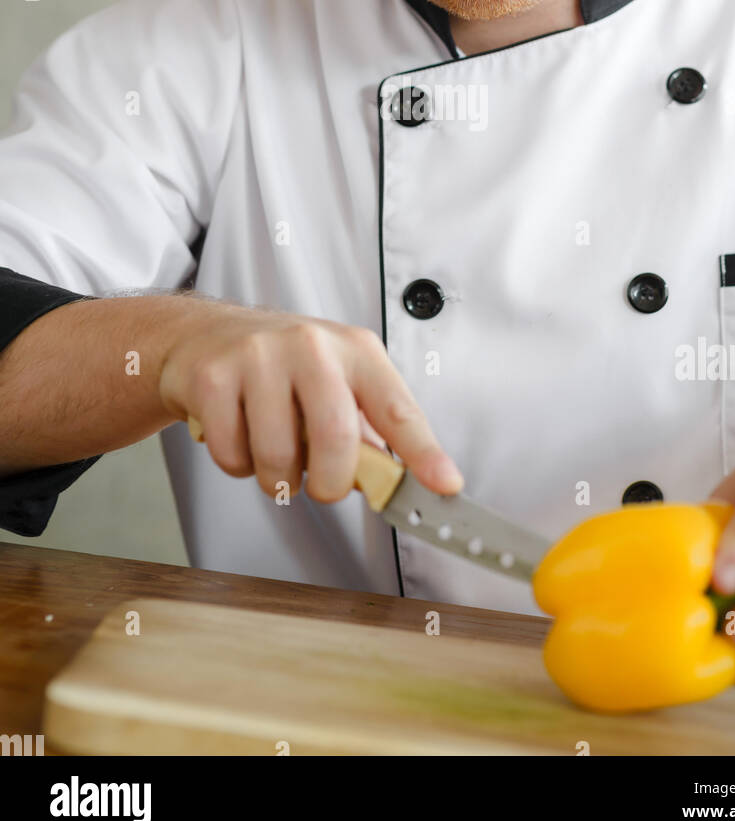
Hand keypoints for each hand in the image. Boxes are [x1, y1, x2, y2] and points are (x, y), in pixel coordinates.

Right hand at [158, 309, 462, 502]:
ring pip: (278, 457)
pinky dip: (237, 465)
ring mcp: (259, 357)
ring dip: (277, 478)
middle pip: (336, 438)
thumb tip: (402, 482)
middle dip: (329, 483)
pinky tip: (238, 435)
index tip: (445, 485)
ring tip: (273, 454)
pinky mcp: (214, 376)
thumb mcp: (336, 380)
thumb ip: (368, 430)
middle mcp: (311, 345)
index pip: (397, 407)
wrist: (203, 334)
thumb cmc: (281, 365)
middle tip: (321, 485)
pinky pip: (232, 454)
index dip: (424, 451)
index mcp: (355, 350)